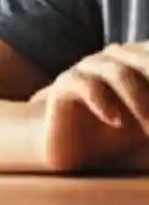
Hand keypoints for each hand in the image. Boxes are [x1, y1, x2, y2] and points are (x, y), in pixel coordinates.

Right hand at [35, 42, 148, 170]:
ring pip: (117, 72)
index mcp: (139, 58)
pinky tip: (116, 122)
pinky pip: (85, 86)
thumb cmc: (120, 134)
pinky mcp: (64, 86)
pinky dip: (104, 104)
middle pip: (144, 60)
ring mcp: (87, 69)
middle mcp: (114, 58)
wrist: (73, 146)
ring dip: (140, 102)